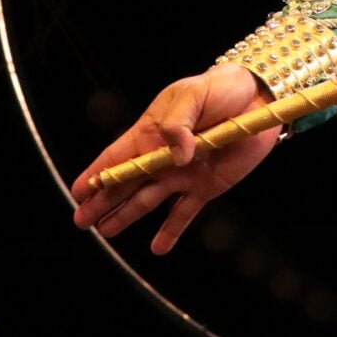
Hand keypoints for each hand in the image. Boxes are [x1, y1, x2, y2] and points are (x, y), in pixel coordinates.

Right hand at [71, 63, 279, 254]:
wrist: (259, 97)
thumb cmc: (221, 88)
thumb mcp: (194, 94)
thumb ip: (178, 124)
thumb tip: (177, 156)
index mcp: (151, 133)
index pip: (116, 157)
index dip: (96, 174)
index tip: (77, 193)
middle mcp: (162, 158)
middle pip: (126, 184)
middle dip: (102, 202)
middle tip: (81, 221)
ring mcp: (183, 174)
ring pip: (147, 200)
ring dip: (127, 216)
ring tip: (106, 231)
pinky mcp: (206, 186)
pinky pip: (185, 213)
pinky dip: (171, 231)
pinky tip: (158, 248)